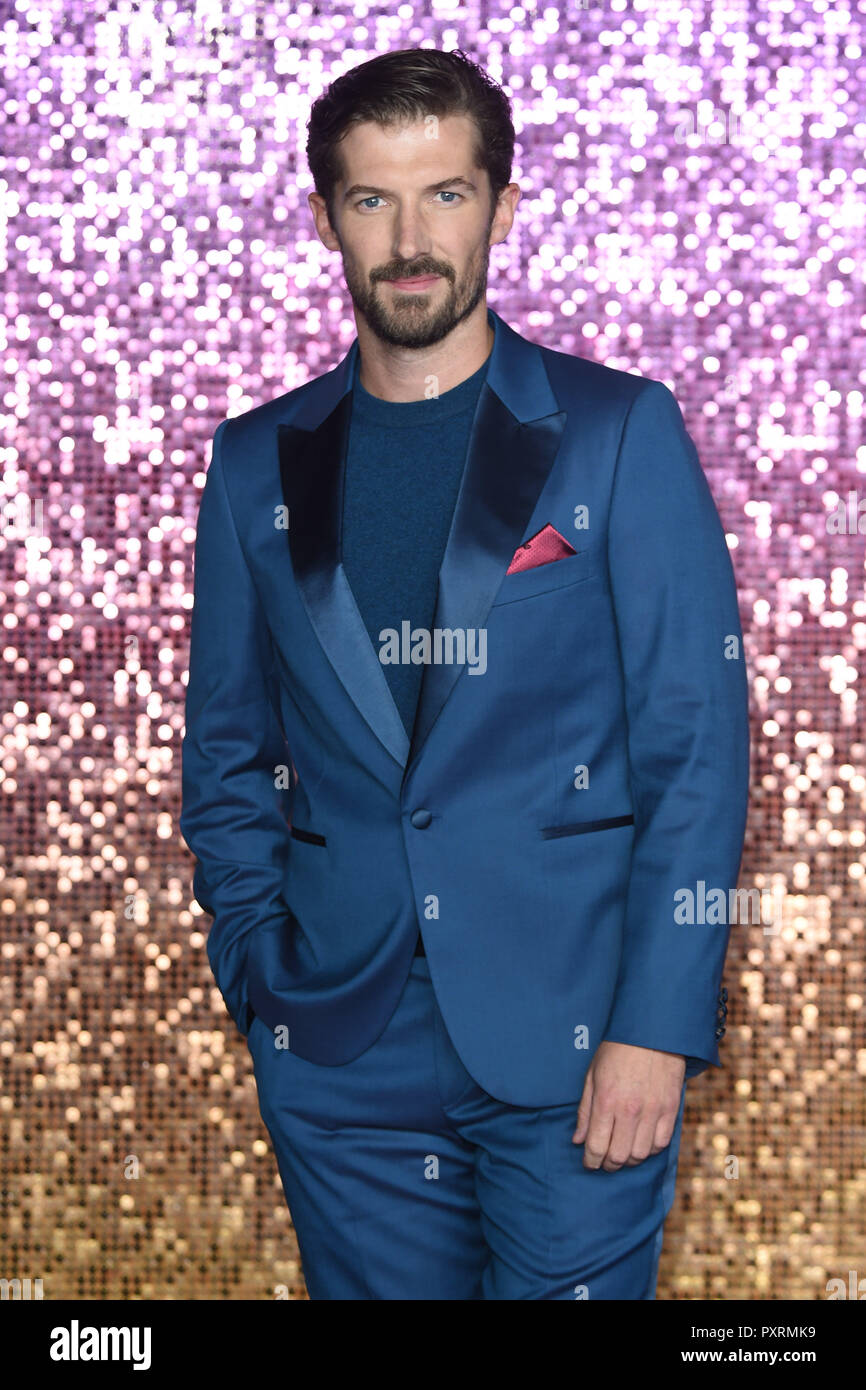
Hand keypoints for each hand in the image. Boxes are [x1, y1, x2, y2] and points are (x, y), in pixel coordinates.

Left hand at [573, 1041, 685, 1171]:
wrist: (652, 1032)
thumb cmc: (617, 1051)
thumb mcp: (593, 1076)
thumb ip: (585, 1110)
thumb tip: (578, 1140)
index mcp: (606, 1101)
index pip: (596, 1146)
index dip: (590, 1161)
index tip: (589, 1164)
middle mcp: (630, 1110)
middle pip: (618, 1156)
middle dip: (608, 1165)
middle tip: (604, 1163)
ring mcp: (653, 1111)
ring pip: (641, 1154)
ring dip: (629, 1160)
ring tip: (623, 1154)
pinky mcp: (670, 1109)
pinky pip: (661, 1143)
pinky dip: (650, 1149)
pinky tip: (642, 1143)